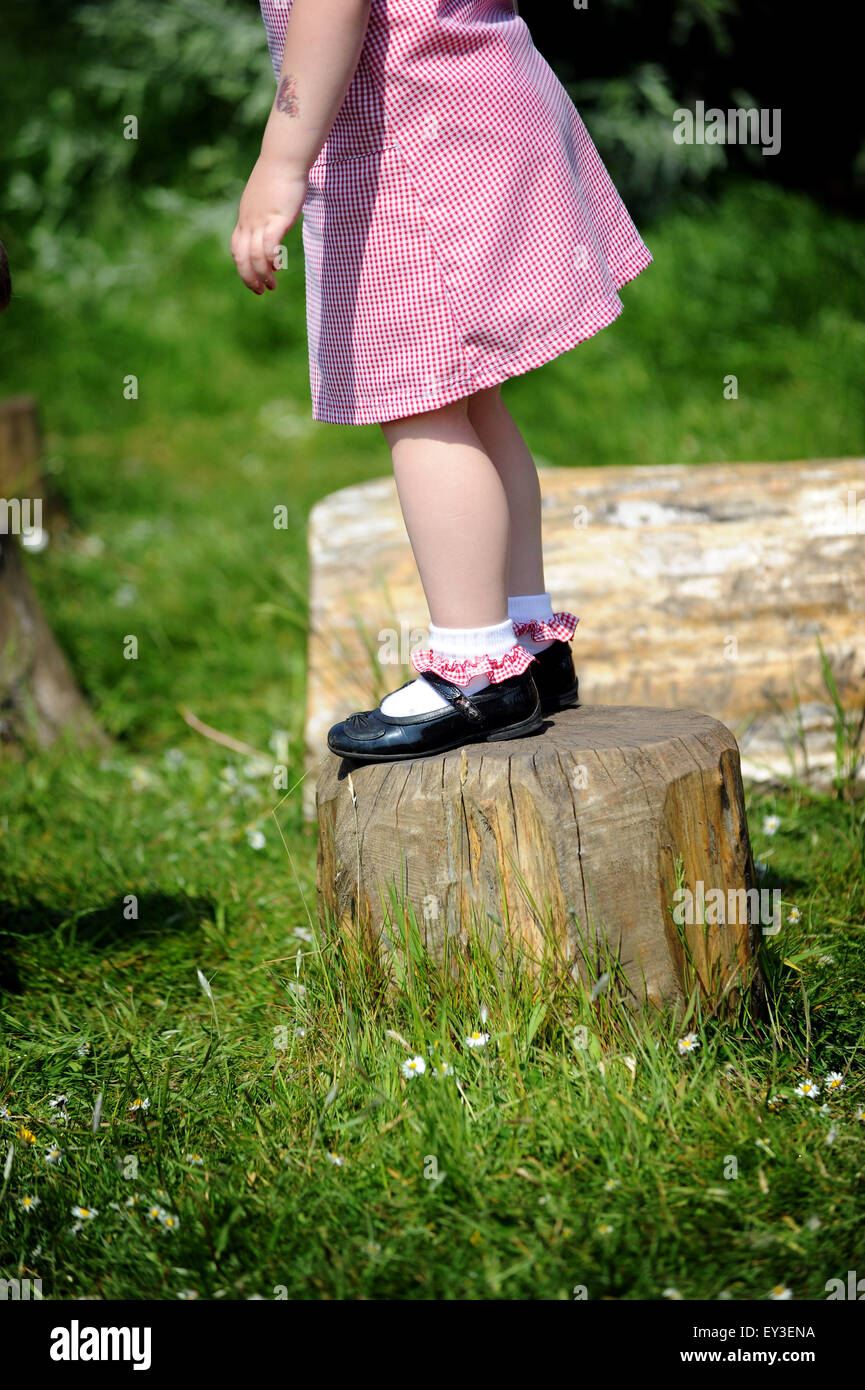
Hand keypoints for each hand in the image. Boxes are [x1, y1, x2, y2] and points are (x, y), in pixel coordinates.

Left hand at [230, 155, 307, 293]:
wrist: (284, 157)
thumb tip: (272, 230)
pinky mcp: (277, 219)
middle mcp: (249, 221)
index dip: (241, 267)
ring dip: (262, 275)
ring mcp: (261, 220)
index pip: (235, 248)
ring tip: (271, 286)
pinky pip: (269, 245)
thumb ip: (266, 215)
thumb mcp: (267, 199)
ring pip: (254, 255)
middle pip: (241, 256)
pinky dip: (271, 259)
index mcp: (245, 218)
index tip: (253, 279)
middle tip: (259, 292)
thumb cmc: (279, 176)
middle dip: (248, 278)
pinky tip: (278, 267)